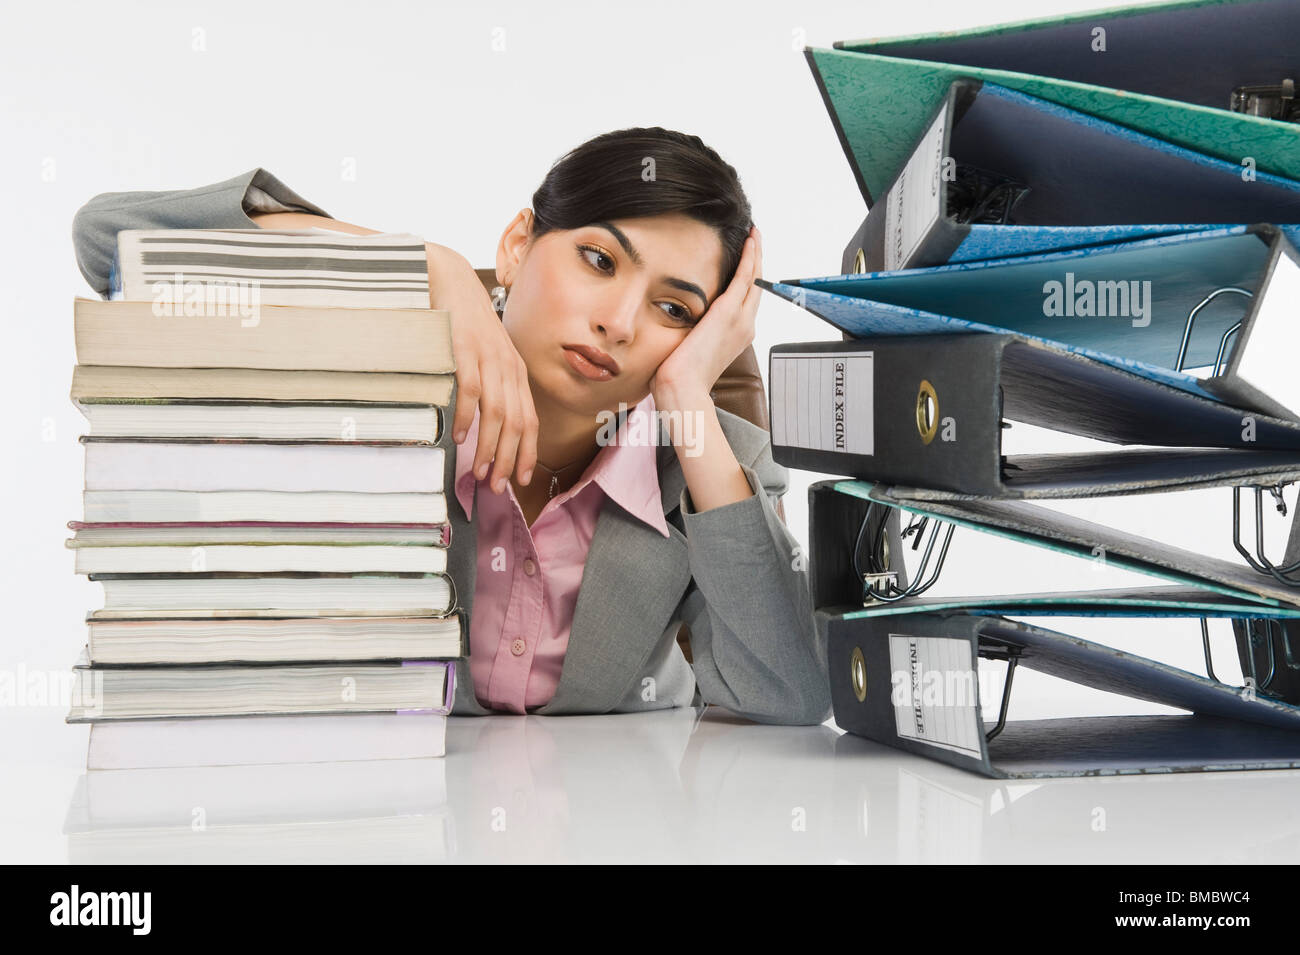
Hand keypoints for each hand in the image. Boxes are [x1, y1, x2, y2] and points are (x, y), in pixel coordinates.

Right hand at [427, 243, 538, 490]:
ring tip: (479, 472)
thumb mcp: (487, 357)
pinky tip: (460, 436)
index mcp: (516, 373)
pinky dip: (467, 416)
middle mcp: (509, 367)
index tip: (519, 480)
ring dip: (489, 446)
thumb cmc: (466, 325)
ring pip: (497, 412)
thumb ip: (491, 387)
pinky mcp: (467, 349)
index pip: (529, 421)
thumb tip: (484, 426)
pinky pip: (471, 389)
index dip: (526, 452)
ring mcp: (489, 358)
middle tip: (497, 487)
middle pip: (517, 423)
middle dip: (508, 459)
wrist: (452, 281)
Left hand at [650, 226, 761, 407]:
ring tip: (754, 234)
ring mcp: (740, 320)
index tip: (746, 260)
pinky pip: (745, 277)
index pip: (745, 301)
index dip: (748, 278)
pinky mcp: (730, 312)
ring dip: (755, 253)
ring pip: (754, 278)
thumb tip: (676, 328)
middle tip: (755, 238)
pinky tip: (750, 241)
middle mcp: (744, 327)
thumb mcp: (689, 350)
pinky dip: (750, 257)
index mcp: (735, 336)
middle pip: (756, 286)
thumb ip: (690, 335)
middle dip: (756, 260)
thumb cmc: (680, 378)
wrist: (683, 389)